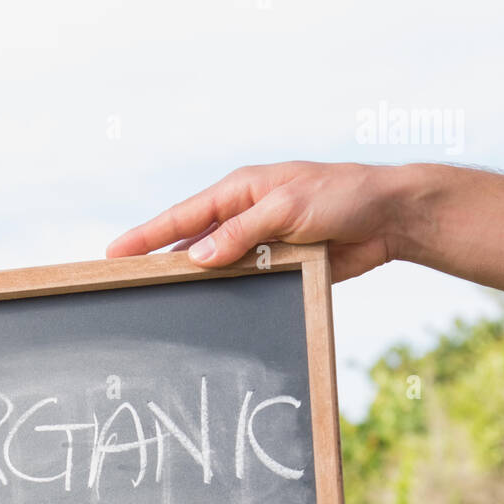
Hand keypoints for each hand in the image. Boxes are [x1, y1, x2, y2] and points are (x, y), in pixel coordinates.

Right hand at [107, 160, 407, 281]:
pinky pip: (244, 284)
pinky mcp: (279, 267)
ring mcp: (260, 243)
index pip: (183, 216)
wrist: (389, 218)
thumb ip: (241, 233)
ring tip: (157, 302)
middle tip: (123, 281)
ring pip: (216, 268)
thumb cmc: (342, 196)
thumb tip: (197, 257)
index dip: (147, 235)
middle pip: (192, 243)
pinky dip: (227, 297)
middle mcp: (245, 217)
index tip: (114, 252)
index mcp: (241, 191)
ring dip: (193, 284)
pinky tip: (208, 312)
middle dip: (159, 260)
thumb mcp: (287, 209)